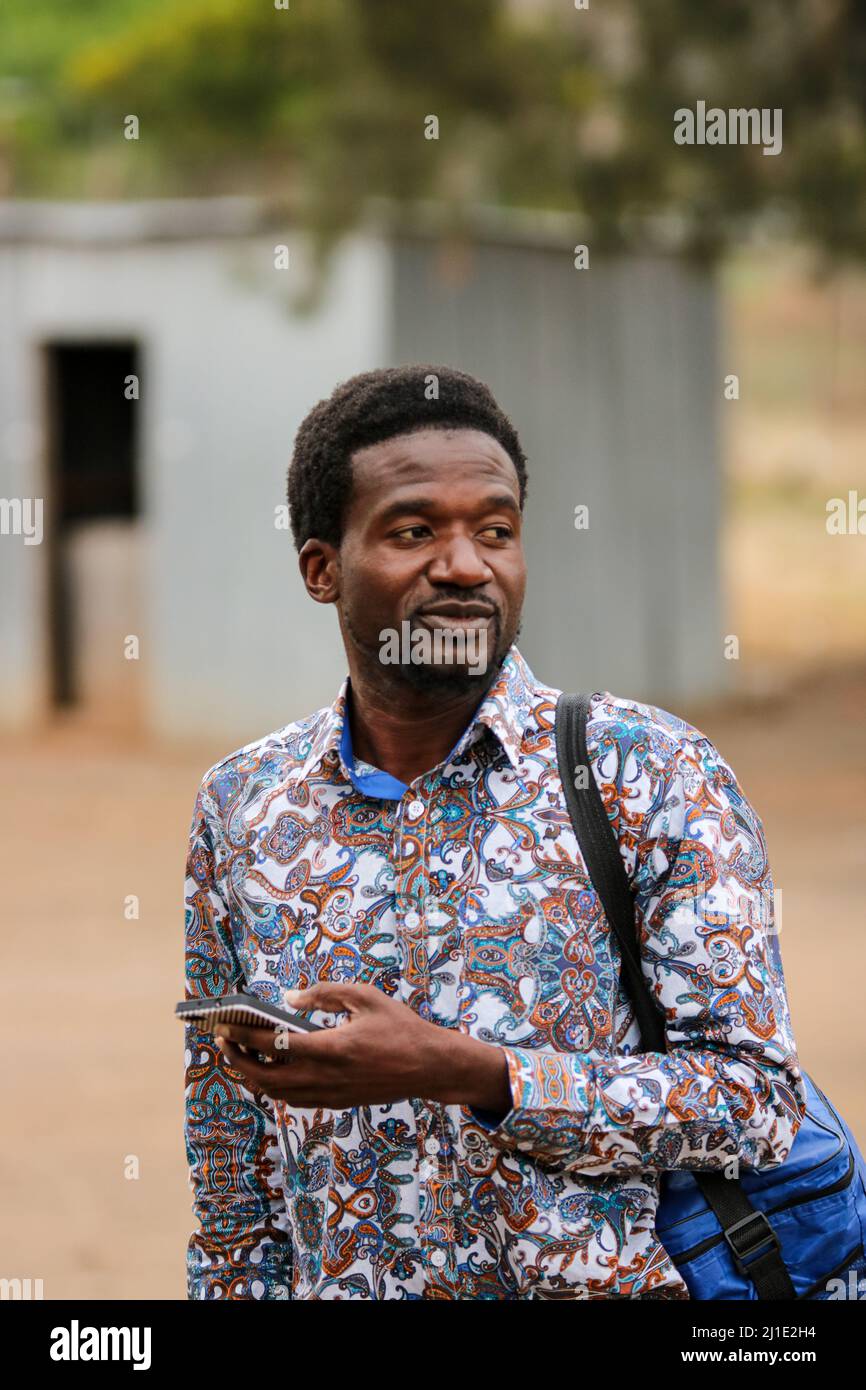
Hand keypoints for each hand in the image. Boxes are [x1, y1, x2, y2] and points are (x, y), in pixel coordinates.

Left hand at [213, 981, 511, 1112]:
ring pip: (277, 1094)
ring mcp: (331, 1094)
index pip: (274, 1044)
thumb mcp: (366, 997)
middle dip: (238, 1062)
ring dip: (253, 1077)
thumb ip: (326, 994)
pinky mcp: (336, 1102)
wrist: (429, 1067)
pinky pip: (294, 1099)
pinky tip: (272, 1069)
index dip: (243, 1036)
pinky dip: (274, 1087)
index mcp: (331, 1048)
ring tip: (241, 1055)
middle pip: (266, 1078)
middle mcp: (326, 1077)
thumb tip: (290, 998)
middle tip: (223, 1042)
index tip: (224, 1025)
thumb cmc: (400, 1027)